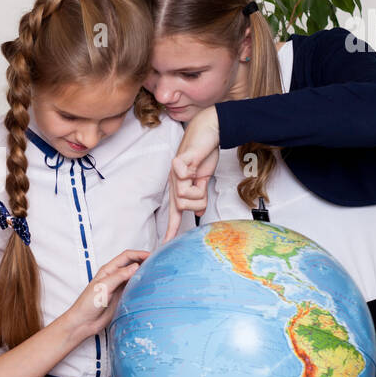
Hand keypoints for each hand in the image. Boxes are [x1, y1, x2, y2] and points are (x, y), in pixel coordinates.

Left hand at [62, 248, 149, 339]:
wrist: (84, 322)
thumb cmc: (88, 304)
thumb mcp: (103, 287)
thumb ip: (119, 276)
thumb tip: (135, 266)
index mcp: (108, 270)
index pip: (127, 256)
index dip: (139, 254)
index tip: (152, 256)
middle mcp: (115, 276)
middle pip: (132, 264)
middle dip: (144, 261)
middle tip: (158, 263)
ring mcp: (119, 287)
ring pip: (135, 276)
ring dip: (145, 273)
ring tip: (157, 274)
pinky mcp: (122, 297)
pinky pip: (135, 288)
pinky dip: (143, 286)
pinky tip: (150, 288)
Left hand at [162, 106, 220, 241]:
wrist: (209, 132)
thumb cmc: (205, 154)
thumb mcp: (204, 180)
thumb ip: (200, 196)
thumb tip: (198, 214)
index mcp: (179, 187)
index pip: (173, 212)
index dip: (170, 228)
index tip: (165, 244)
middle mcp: (174, 181)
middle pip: (183, 207)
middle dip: (198, 201)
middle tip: (201, 186)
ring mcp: (175, 172)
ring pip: (185, 196)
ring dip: (199, 188)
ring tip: (199, 175)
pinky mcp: (179, 162)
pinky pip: (182, 179)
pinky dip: (190, 176)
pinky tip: (193, 167)